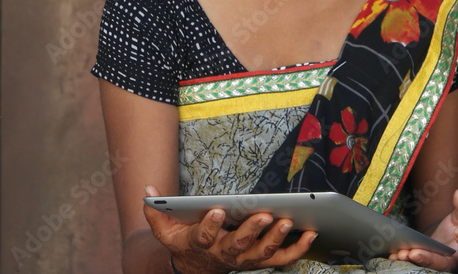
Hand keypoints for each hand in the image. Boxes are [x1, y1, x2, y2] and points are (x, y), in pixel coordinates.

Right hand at [143, 186, 315, 273]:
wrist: (197, 267)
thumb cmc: (184, 241)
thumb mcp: (165, 229)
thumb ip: (156, 211)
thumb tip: (147, 191)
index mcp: (201, 244)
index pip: (204, 237)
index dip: (210, 225)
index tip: (217, 210)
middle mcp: (224, 254)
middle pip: (238, 246)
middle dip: (252, 231)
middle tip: (265, 214)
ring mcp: (244, 259)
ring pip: (262, 253)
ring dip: (276, 239)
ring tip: (288, 221)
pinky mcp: (260, 260)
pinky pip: (281, 258)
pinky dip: (297, 248)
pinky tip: (310, 232)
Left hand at [389, 188, 457, 272]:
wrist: (452, 235)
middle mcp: (455, 261)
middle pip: (443, 263)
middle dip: (429, 259)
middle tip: (415, 253)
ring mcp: (439, 264)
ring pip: (427, 265)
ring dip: (413, 260)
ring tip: (401, 254)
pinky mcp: (427, 262)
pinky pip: (416, 263)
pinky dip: (405, 259)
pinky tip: (393, 254)